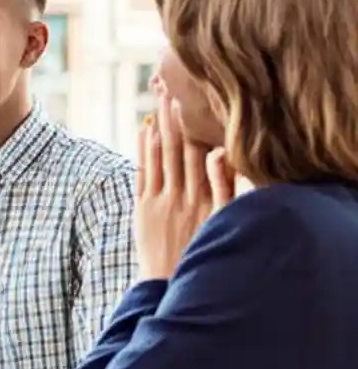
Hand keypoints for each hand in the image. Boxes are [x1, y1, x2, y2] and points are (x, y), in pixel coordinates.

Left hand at [136, 93, 236, 279]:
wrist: (174, 285)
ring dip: (160, 124)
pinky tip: (146, 128)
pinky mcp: (144, 209)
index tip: (194, 98)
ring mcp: (162, 201)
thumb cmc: (204, 253)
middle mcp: (185, 196)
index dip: (196, 124)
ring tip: (159, 97)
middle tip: (171, 84)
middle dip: (176, 114)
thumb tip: (220, 152)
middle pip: (180, 146)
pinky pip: (143, 172)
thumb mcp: (223, 222)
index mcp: (209, 198)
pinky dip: (145, 149)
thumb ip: (225, 187)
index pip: (202, 152)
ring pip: (161, 154)